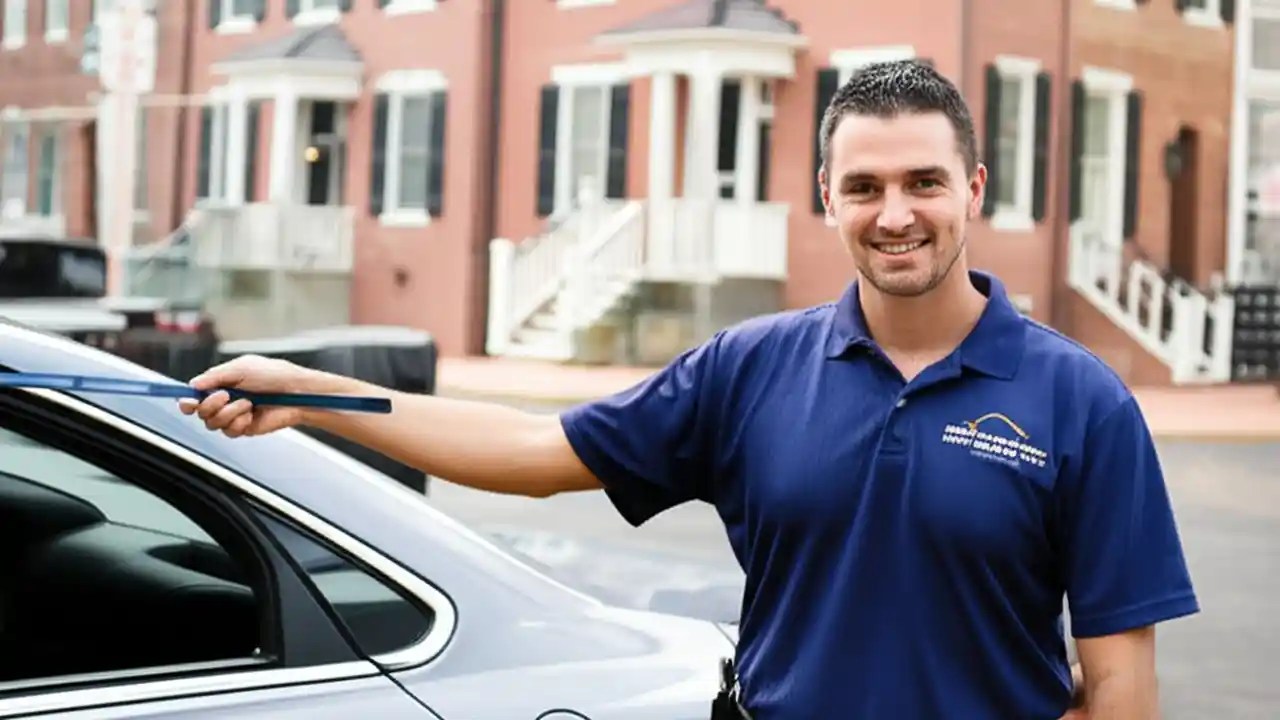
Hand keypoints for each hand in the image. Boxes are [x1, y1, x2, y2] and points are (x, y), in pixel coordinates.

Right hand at [178, 354, 312, 437]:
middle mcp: (225, 401)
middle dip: (209, 404)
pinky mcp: (244, 428)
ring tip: (247, 403)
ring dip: (228, 412)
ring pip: (212, 423)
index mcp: (221, 384)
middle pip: (199, 412)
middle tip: (226, 395)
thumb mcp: (241, 368)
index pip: (195, 396)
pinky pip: (229, 431)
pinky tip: (252, 414)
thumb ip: (215, 376)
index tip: (187, 402)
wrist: (295, 391)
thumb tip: (192, 385)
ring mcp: (234, 416)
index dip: (187, 401)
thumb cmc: (272, 374)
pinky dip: (238, 422)